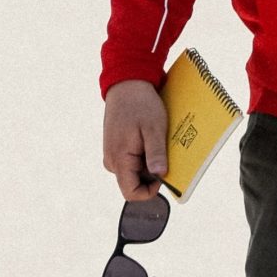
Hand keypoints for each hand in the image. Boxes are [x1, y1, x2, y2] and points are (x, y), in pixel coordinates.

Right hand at [103, 80, 168, 199]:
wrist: (127, 84)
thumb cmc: (141, 105)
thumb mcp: (154, 128)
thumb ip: (156, 153)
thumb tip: (159, 175)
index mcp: (119, 159)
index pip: (131, 192)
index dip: (149, 191)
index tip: (163, 176)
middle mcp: (112, 161)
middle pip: (134, 182)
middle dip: (152, 174)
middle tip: (163, 153)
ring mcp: (113, 154)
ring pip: (134, 172)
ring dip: (149, 163)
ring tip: (157, 143)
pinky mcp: (117, 147)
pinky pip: (132, 160)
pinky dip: (144, 155)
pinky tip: (151, 139)